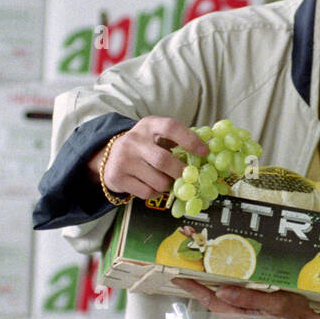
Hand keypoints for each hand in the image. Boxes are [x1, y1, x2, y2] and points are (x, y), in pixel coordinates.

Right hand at [89, 116, 207, 199]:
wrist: (109, 157)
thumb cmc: (144, 146)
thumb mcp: (157, 136)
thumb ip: (179, 140)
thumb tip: (211, 145)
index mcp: (149, 125)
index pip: (171, 127)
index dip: (190, 139)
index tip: (204, 152)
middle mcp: (133, 140)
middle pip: (163, 160)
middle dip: (181, 172)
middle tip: (190, 176)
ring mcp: (123, 159)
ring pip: (157, 181)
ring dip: (169, 185)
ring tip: (168, 180)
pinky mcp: (117, 177)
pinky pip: (147, 192)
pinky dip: (156, 192)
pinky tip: (153, 185)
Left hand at [172, 280, 319, 318]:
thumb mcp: (280, 304)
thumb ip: (250, 299)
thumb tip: (221, 291)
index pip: (212, 302)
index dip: (195, 289)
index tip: (178, 278)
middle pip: (216, 302)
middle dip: (205, 286)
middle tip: (194, 266)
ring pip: (226, 305)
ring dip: (220, 290)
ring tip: (214, 271)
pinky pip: (238, 308)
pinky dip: (234, 295)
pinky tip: (237, 284)